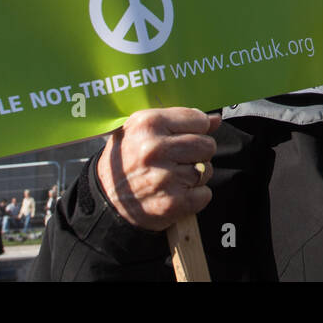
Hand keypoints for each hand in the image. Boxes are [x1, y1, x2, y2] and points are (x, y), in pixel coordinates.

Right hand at [97, 107, 219, 231]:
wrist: (107, 200)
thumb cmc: (129, 159)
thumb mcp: (143, 130)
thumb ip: (180, 120)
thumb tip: (216, 119)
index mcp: (148, 124)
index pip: (198, 119)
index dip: (197, 129)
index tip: (186, 137)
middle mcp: (156, 148)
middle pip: (206, 145)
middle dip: (199, 153)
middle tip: (180, 160)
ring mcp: (164, 177)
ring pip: (206, 170)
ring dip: (196, 176)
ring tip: (174, 177)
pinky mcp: (172, 203)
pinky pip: (205, 194)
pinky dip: (196, 196)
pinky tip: (177, 193)